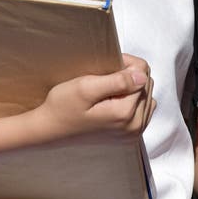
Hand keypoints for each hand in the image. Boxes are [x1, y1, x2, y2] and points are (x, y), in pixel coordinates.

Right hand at [36, 53, 155, 142]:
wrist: (50, 129)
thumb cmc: (63, 106)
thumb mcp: (86, 87)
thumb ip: (117, 81)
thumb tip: (142, 75)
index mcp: (125, 113)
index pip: (142, 74)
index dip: (125, 63)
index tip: (107, 66)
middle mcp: (135, 126)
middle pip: (147, 85)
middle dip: (129, 75)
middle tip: (105, 78)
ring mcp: (133, 133)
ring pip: (146, 95)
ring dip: (131, 88)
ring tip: (108, 90)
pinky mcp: (130, 135)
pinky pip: (143, 109)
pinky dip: (131, 100)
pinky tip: (114, 100)